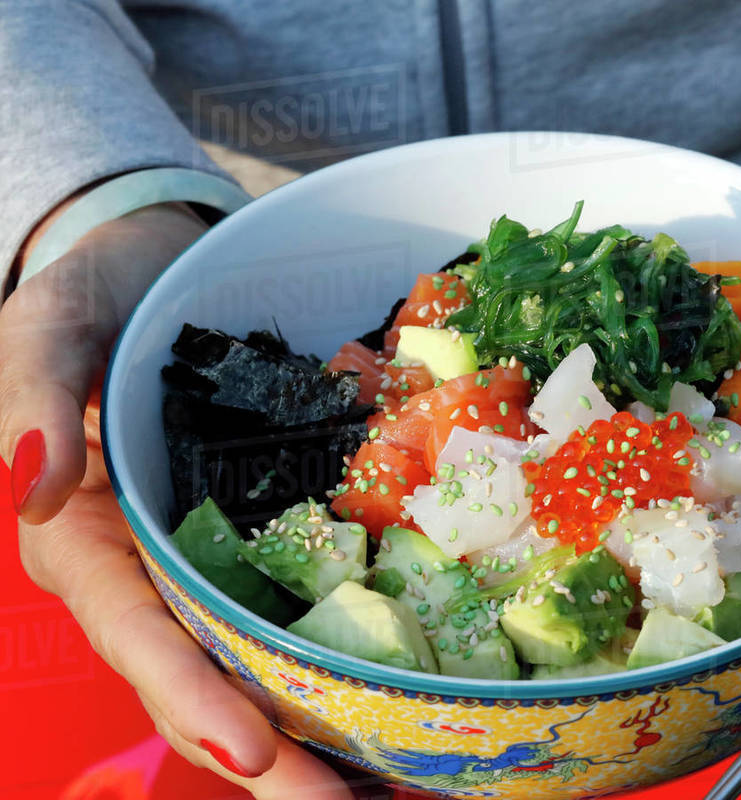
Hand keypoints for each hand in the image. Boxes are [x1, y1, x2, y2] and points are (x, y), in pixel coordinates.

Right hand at [1, 202, 359, 797]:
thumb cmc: (96, 293)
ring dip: (318, 726)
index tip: (250, 751)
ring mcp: (218, 556)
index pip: (132, 631)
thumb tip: (30, 487)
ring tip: (393, 782)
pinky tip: (408, 686)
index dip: (185, 694)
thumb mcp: (48, 327)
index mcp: (87, 540)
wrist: (168, 264)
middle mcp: (153, 569)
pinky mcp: (275, 530)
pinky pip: (307, 598)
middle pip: (204, 676)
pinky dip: (347, 648)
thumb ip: (32, 395)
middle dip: (270, 756)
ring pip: (260, 658)